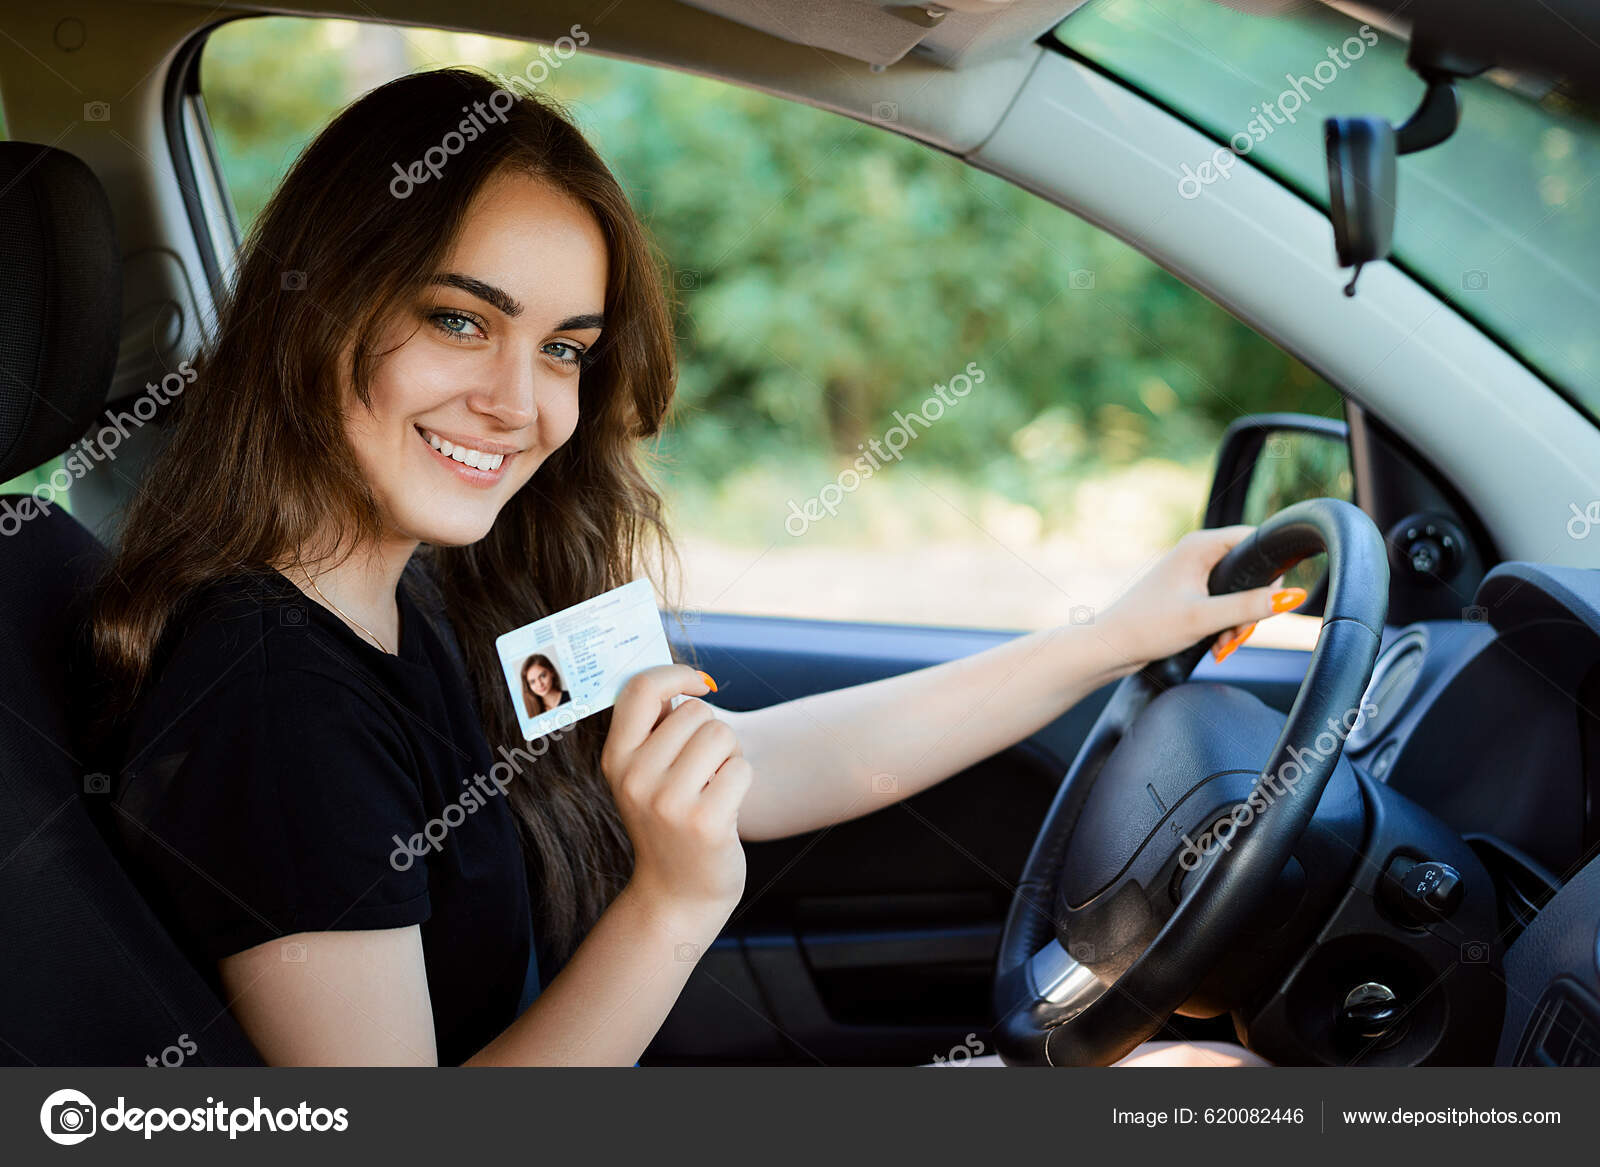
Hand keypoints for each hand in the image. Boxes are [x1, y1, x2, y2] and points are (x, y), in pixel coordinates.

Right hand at [600, 664, 750, 923]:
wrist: (677, 894)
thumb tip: (680, 678)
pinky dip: (741, 781)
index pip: (640, 689)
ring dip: (729, 755)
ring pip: (721, 735)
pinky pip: (741, 768)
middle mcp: (635, 778)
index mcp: (615, 759)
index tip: (699, 684)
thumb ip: (654, 729)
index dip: (676, 674)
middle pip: (695, 712)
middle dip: (711, 732)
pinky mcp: (704, 822)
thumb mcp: (644, 775)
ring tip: (714, 786)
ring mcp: (668, 802)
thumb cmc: (669, 821)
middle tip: (704, 769)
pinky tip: (725, 807)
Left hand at [1096, 525, 1306, 669]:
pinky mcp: (1189, 591)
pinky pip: (1223, 603)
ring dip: (1239, 621)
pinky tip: (1218, 643)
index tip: (1268, 602)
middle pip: (1249, 571)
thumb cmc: (1147, 627)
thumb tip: (1292, 597)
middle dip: (1252, 607)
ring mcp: (1193, 572)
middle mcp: (1197, 553)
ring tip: (1225, 643)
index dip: (1270, 571)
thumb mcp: (1205, 618)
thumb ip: (1249, 607)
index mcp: (1200, 545)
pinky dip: (1225, 624)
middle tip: (1239, 632)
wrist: (1111, 646)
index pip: (1255, 540)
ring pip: (1238, 591)